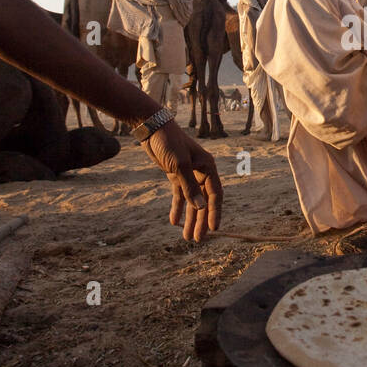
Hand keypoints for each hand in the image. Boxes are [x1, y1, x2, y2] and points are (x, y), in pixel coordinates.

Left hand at [142, 122, 222, 240]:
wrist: (152, 128)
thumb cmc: (169, 142)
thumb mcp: (179, 165)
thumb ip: (190, 187)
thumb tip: (200, 208)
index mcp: (208, 168)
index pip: (215, 195)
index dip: (215, 212)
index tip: (214, 229)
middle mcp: (201, 172)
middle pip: (203, 201)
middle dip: (201, 221)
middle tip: (198, 239)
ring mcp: (188, 174)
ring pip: (192, 201)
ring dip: (190, 218)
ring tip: (187, 236)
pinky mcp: (176, 175)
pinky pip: (179, 195)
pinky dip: (177, 208)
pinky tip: (174, 221)